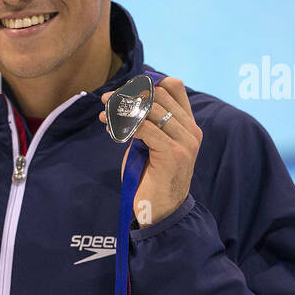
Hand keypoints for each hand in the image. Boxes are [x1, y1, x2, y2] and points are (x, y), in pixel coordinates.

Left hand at [98, 76, 201, 226]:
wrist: (160, 211)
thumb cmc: (151, 178)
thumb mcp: (151, 145)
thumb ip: (146, 123)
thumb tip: (125, 99)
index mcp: (188, 125)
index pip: (174, 87)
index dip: (148, 83)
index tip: (124, 89)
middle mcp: (191, 130)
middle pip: (159, 94)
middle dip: (129, 93)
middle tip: (107, 98)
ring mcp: (185, 141)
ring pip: (150, 109)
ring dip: (122, 107)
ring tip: (104, 110)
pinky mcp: (173, 153)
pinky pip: (143, 129)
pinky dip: (122, 124)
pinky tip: (108, 126)